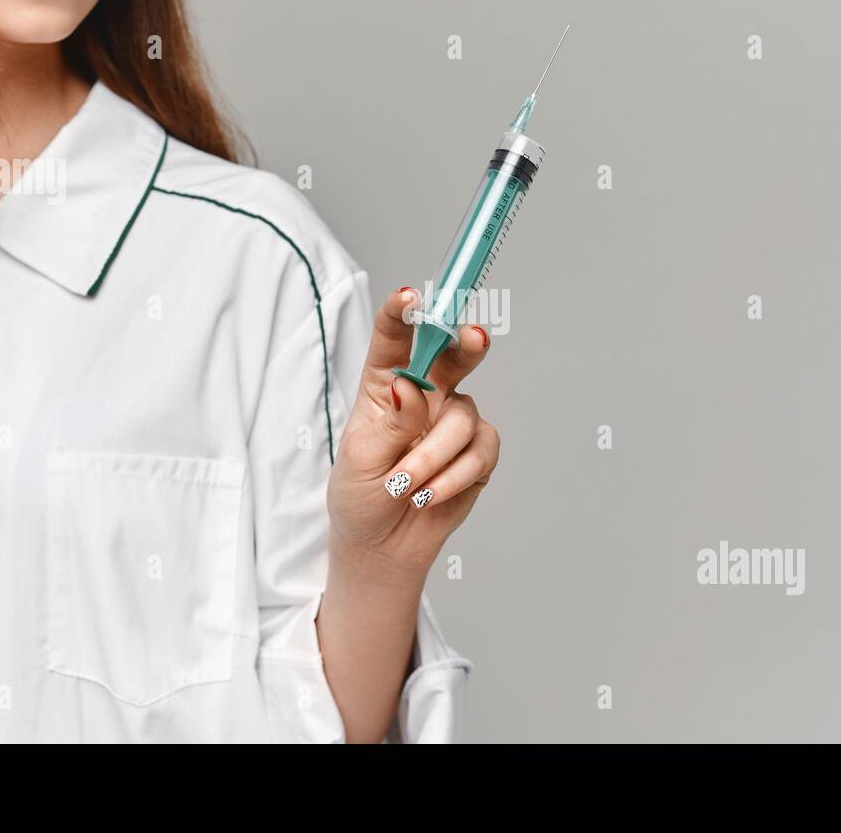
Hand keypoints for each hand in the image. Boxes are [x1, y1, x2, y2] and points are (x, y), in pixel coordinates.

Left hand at [326, 286, 500, 580]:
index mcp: (386, 385)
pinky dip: (455, 476)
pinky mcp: (478, 452)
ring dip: (435, 456)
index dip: (403, 313)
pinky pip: (480, 451)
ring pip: (463, 418)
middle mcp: (426, 394)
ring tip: (407, 486)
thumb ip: (392, 421)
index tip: (410, 296)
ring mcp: (454, 421)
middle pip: (452, 356)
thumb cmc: (360, 494)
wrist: (382, 545)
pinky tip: (430, 495)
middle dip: (466, 342)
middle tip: (474, 336)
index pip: (395, 340)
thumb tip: (411, 388)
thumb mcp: (361, 457)